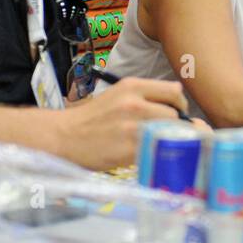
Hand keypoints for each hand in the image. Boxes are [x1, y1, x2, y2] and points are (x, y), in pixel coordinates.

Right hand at [55, 77, 188, 170]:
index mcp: (132, 86)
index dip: (179, 105)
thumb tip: (179, 110)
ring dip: (168, 141)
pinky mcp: (128, 148)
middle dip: (177, 126)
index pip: (174, 91)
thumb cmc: (92, 118)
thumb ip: (146, 98)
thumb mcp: (118, 96)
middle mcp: (135, 102)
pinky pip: (156, 150)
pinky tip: (149, 156)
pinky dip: (157, 154)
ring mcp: (132, 126)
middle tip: (169, 135)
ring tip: (159, 146)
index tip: (176, 115)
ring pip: (169, 132)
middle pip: (175, 114)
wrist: (62, 136)